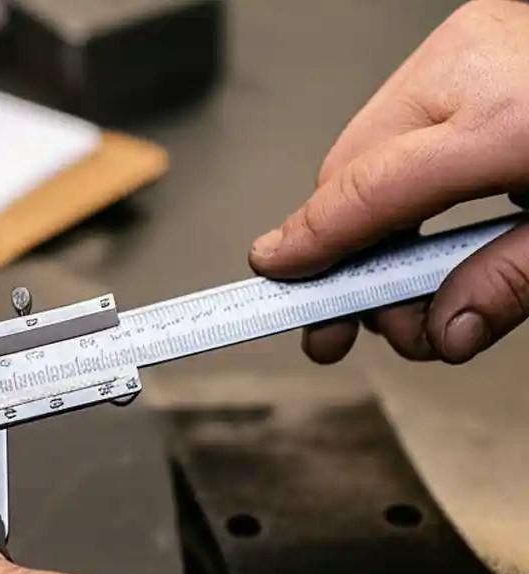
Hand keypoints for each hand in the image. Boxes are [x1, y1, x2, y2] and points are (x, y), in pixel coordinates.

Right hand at [249, 0, 528, 364]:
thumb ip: (511, 283)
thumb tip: (448, 326)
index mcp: (510, 119)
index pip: (368, 192)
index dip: (312, 244)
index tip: (278, 277)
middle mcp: (476, 65)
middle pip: (355, 169)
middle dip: (353, 253)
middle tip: (369, 319)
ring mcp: (472, 39)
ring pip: (373, 141)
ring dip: (381, 217)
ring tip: (421, 278)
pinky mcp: (477, 36)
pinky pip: (406, 114)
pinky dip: (409, 172)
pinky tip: (437, 215)